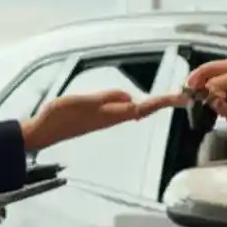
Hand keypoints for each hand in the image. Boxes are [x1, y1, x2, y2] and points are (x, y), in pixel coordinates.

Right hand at [21, 89, 173, 150]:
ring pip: (134, 108)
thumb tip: (130, 98)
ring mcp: (106, 117)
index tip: (181, 98)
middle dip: (162, 102)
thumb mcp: (86, 101)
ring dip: (151, 103)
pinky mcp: (99, 116)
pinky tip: (136, 101)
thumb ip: (108, 98)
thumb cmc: (62, 116)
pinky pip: (123, 108)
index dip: (163, 102)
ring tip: (166, 97)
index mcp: (113, 113)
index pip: (144, 106)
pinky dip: (135, 103)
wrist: (44, 130)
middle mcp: (113, 117)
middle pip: (144, 108)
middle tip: (181, 96)